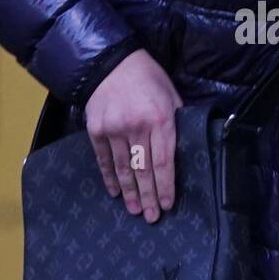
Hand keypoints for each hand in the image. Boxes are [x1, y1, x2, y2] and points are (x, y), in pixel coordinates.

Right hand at [84, 49, 183, 219]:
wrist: (111, 63)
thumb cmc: (148, 78)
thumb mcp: (171, 95)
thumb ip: (177, 121)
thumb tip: (182, 149)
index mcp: (160, 119)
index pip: (164, 161)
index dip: (166, 186)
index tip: (167, 204)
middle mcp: (137, 127)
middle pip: (144, 170)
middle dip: (149, 196)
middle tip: (152, 216)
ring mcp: (114, 129)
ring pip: (124, 168)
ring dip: (130, 192)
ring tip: (135, 210)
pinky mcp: (96, 130)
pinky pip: (104, 159)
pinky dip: (110, 177)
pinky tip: (115, 192)